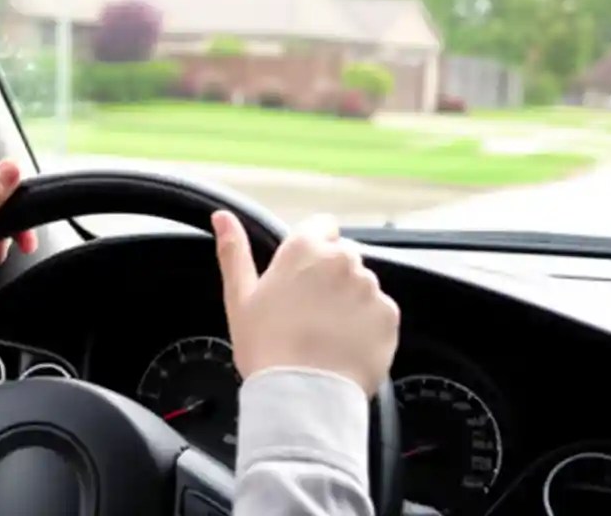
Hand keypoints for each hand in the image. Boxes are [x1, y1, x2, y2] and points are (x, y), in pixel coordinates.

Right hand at [213, 211, 399, 395]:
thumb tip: (222, 215)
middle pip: (343, 257)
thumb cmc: (265, 346)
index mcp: (304, 249)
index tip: (303, 275)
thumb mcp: (239, 297)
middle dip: (331, 276)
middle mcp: (342, 260)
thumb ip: (233, 251)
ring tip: (327, 333)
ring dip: (350, 301)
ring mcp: (369, 288)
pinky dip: (367, 325)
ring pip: (362, 286)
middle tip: (310, 311)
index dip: (313, 248)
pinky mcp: (388, 316)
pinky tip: (345, 345)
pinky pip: (380, 313)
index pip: (322, 226)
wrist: (302, 395)